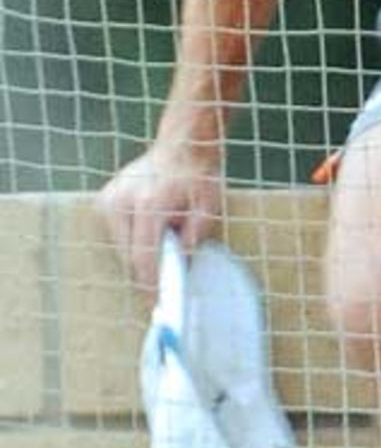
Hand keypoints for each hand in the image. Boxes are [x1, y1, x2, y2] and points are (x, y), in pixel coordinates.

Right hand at [97, 141, 223, 295]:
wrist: (183, 144)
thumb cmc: (199, 176)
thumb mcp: (209, 207)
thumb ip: (196, 236)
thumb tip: (183, 264)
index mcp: (149, 204)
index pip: (143, 257)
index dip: (150, 284)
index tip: (157, 303)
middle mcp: (122, 201)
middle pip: (128, 256)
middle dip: (146, 271)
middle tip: (165, 284)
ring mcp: (109, 199)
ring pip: (120, 246)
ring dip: (139, 253)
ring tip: (163, 242)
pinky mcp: (104, 199)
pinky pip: (117, 232)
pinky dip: (132, 238)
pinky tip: (151, 227)